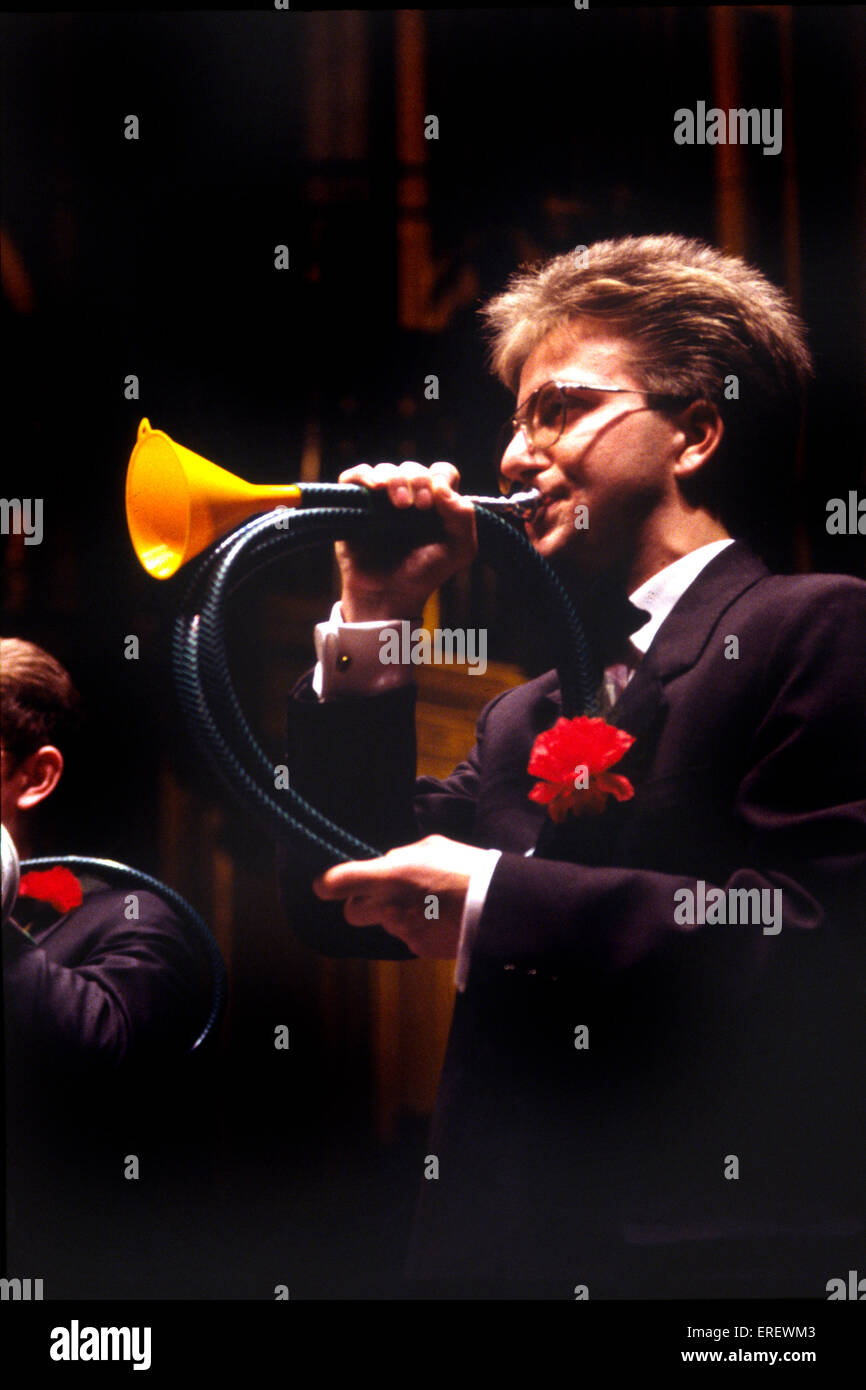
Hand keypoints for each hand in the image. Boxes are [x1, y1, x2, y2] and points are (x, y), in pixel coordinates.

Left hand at [312, 834, 487, 956]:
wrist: (499, 907)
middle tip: (384, 893)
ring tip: (431, 902)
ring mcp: (403, 932)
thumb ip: (400, 857)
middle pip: (352, 913)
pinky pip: (408, 936)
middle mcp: (389, 907)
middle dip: (362, 904)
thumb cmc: (466, 868)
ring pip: (385, 924)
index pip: (340, 882)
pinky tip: (441, 917)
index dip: (328, 884)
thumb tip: (385, 864)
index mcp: (390, 876)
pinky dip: (419, 928)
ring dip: (397, 914)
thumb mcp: (431, 847)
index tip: (325, 886)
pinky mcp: (419, 949)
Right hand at [335, 461, 477, 621]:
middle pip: (413, 469)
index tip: (435, 502)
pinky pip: (354, 477)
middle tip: (417, 507)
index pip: (442, 472)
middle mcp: (409, 497)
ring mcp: (380, 500)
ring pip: (386, 469)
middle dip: (418, 481)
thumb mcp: (459, 551)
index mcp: (435, 504)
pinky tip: (374, 488)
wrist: (389, 596)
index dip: (440, 478)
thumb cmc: (424, 574)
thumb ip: (464, 518)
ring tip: (399, 504)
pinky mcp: (355, 504)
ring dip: (394, 479)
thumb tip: (442, 487)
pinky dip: (363, 476)